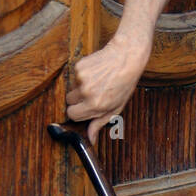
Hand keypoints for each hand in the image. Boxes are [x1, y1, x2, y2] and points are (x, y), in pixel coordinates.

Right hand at [66, 29, 151, 145]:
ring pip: (71, 88)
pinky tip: (96, 72)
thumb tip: (90, 138)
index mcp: (95, 105)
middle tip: (93, 93)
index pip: (72, 115)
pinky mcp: (79, 66)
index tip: (85, 108)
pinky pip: (74, 75)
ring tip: (97, 81)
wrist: (126, 57)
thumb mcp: (116, 107)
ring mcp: (81, 78)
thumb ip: (100, 123)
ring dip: (80, 87)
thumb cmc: (124, 83)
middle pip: (69, 101)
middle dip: (78, 100)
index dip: (78, 112)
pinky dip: (82, 75)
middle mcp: (86, 92)